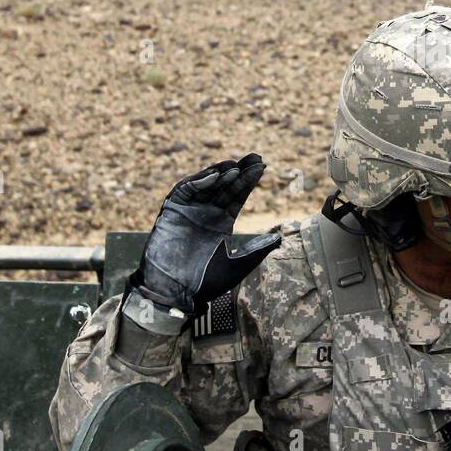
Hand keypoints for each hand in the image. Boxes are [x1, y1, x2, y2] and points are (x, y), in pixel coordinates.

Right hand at [133, 154, 280, 316]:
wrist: (173, 294)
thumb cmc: (204, 283)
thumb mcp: (236, 265)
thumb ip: (256, 250)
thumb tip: (279, 237)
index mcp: (221, 222)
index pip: (237, 196)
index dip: (248, 181)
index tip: (263, 167)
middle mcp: (206, 213)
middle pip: (224, 185)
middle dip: (239, 170)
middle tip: (255, 157)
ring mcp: (188, 211)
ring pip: (205, 184)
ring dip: (219, 173)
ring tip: (235, 165)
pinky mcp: (171, 212)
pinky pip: (184, 191)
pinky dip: (198, 181)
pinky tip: (214, 176)